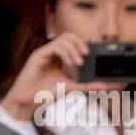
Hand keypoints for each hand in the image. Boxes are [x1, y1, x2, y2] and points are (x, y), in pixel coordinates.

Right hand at [0, 32, 118, 120]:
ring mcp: (45, 52)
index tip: (93, 51)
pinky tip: (69, 63)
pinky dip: (64, 53)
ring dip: (73, 49)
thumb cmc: (48, 92)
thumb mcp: (72, 87)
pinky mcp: (38, 55)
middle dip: (79, 42)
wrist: (31, 99)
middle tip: (86, 54)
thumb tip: (104, 86)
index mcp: (61, 57)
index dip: (84, 42)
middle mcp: (53, 52)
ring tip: (79, 63)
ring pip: (62, 39)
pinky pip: (54, 46)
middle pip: (68, 36)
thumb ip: (87, 85)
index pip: (73, 42)